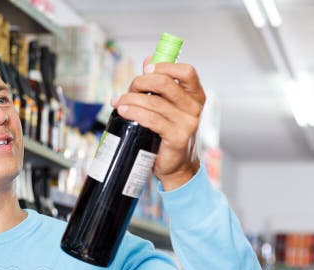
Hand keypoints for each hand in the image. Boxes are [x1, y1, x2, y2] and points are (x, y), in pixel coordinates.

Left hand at [110, 58, 205, 190]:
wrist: (175, 165)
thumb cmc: (168, 133)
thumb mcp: (167, 107)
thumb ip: (160, 85)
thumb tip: (149, 59)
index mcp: (195, 95)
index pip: (186, 71)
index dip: (165, 66)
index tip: (146, 69)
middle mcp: (194, 107)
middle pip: (165, 84)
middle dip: (141, 82)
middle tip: (127, 90)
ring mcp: (187, 122)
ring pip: (154, 102)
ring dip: (131, 99)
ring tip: (117, 102)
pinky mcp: (176, 137)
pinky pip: (151, 119)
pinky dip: (134, 112)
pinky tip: (123, 111)